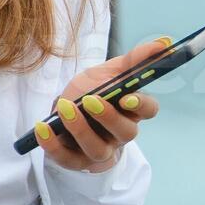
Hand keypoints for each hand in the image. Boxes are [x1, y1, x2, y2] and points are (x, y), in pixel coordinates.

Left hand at [37, 34, 171, 174]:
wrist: (63, 115)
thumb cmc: (91, 93)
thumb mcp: (108, 73)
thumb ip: (133, 60)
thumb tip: (162, 43)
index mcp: (131, 111)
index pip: (148, 110)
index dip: (141, 105)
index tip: (127, 96)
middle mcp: (118, 135)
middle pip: (125, 132)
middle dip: (108, 117)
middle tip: (90, 99)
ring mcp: (98, 150)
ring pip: (97, 149)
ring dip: (80, 129)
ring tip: (64, 108)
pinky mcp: (75, 161)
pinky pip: (66, 158)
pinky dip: (53, 144)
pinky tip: (42, 127)